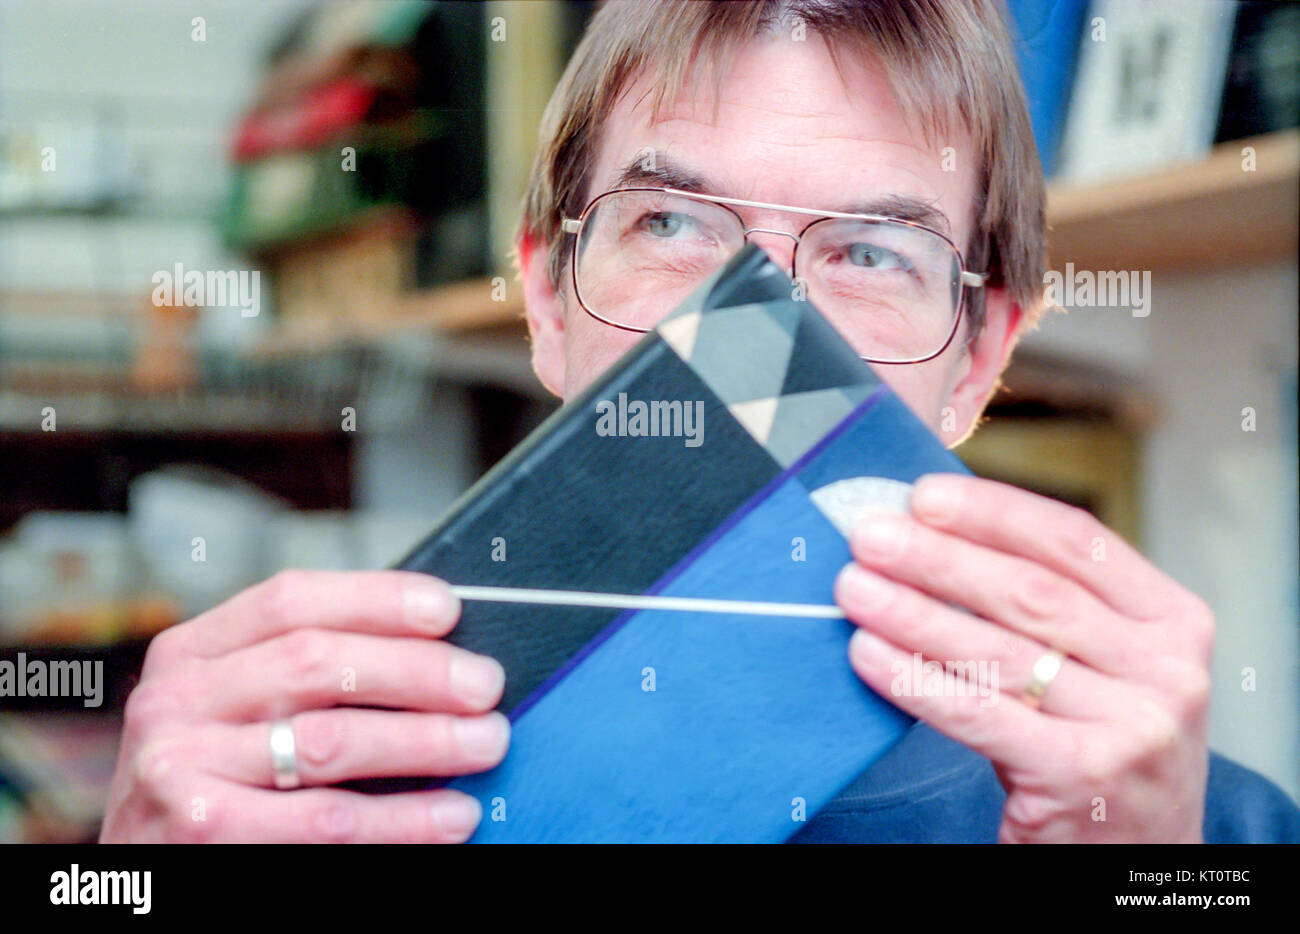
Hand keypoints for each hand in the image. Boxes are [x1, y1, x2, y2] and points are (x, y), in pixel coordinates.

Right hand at [100, 570, 507, 842]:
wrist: (146, 882)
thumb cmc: (216, 786)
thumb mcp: (235, 712)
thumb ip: (306, 676)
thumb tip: (435, 648)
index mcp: (190, 653)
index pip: (292, 601)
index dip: (377, 599)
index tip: (448, 609)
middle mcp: (175, 701)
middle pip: (318, 662)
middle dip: (418, 671)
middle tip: (484, 685)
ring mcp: (179, 769)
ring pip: (331, 741)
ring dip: (426, 741)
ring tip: (486, 742)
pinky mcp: (202, 833)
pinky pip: (328, 821)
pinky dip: (403, 819)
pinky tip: (452, 815)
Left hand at [835, 474, 1211, 842]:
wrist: (1139, 859)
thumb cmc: (1102, 743)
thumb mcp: (1108, 665)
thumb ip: (1051, 606)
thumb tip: (935, 533)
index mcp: (1172, 621)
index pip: (1075, 542)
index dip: (993, 512)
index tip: (924, 496)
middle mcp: (1166, 670)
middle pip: (1030, 593)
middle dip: (938, 557)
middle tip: (870, 536)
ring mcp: (1132, 726)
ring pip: (997, 650)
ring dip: (911, 612)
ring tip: (854, 588)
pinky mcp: (1084, 776)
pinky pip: (977, 712)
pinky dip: (913, 678)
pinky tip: (867, 654)